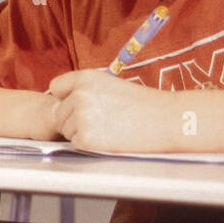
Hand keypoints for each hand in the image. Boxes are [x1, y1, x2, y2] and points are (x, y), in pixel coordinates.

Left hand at [48, 70, 179, 151]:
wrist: (168, 121)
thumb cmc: (143, 104)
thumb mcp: (109, 84)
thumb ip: (84, 90)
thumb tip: (60, 102)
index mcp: (85, 77)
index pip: (56, 88)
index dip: (65, 98)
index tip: (78, 104)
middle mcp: (79, 95)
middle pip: (59, 113)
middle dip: (75, 119)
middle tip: (104, 120)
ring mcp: (81, 117)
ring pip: (67, 130)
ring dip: (82, 132)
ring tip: (110, 127)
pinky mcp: (87, 138)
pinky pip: (76, 144)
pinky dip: (90, 145)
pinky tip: (110, 138)